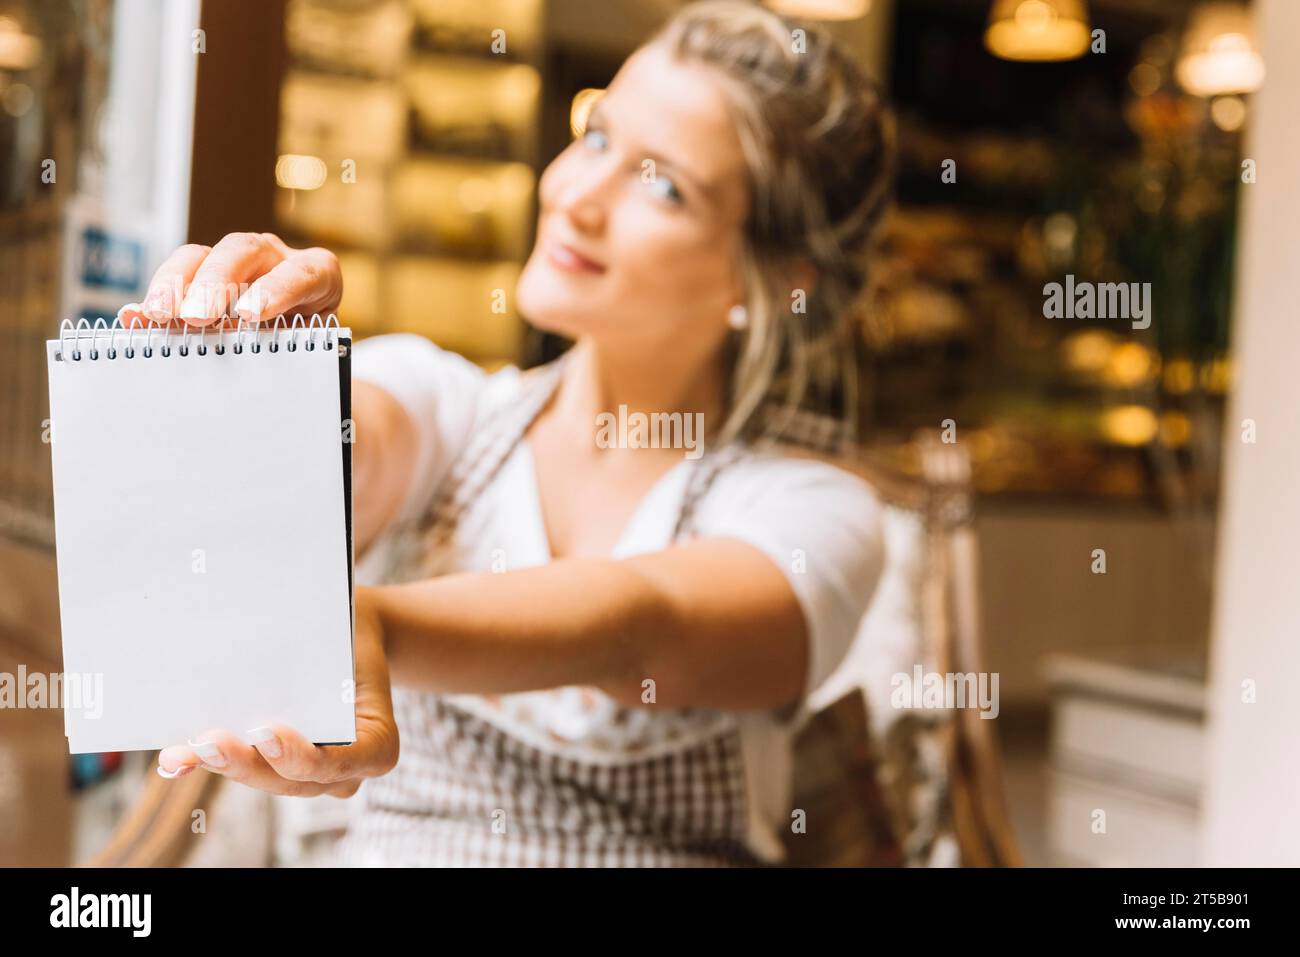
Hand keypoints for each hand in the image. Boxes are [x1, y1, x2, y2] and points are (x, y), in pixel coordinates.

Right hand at [119, 232, 341, 327]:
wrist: (303, 339)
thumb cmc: (310, 343)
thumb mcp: (305, 347)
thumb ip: (282, 346)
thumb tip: (239, 356)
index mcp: (317, 273)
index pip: (301, 272)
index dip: (277, 289)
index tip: (251, 314)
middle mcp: (276, 256)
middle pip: (243, 250)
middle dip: (216, 282)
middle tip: (196, 317)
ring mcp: (239, 259)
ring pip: (203, 255)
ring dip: (176, 284)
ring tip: (157, 315)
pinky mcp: (206, 270)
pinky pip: (178, 274)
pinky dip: (157, 295)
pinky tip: (136, 317)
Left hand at [157, 590, 397, 797]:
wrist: (348, 634)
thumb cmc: (348, 630)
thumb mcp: (346, 631)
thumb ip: (315, 647)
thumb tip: (258, 644)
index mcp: (378, 745)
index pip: (341, 763)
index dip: (300, 755)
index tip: (266, 733)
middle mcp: (348, 772)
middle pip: (294, 779)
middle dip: (247, 763)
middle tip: (209, 743)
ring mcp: (313, 776)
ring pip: (265, 779)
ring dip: (221, 764)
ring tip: (183, 752)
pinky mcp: (280, 766)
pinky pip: (248, 768)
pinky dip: (210, 763)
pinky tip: (177, 758)